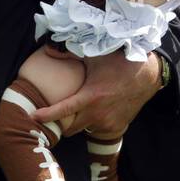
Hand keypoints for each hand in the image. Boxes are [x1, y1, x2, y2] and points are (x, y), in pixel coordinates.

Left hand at [33, 49, 159, 135]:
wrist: (148, 75)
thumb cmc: (119, 62)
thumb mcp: (94, 55)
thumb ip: (70, 54)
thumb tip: (48, 50)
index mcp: (91, 97)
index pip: (63, 110)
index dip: (46, 116)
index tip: (32, 117)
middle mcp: (99, 114)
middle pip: (70, 129)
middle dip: (61, 124)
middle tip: (56, 116)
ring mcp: (109, 123)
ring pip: (85, 130)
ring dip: (79, 123)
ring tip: (80, 109)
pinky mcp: (117, 128)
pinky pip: (98, 130)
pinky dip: (93, 123)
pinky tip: (97, 111)